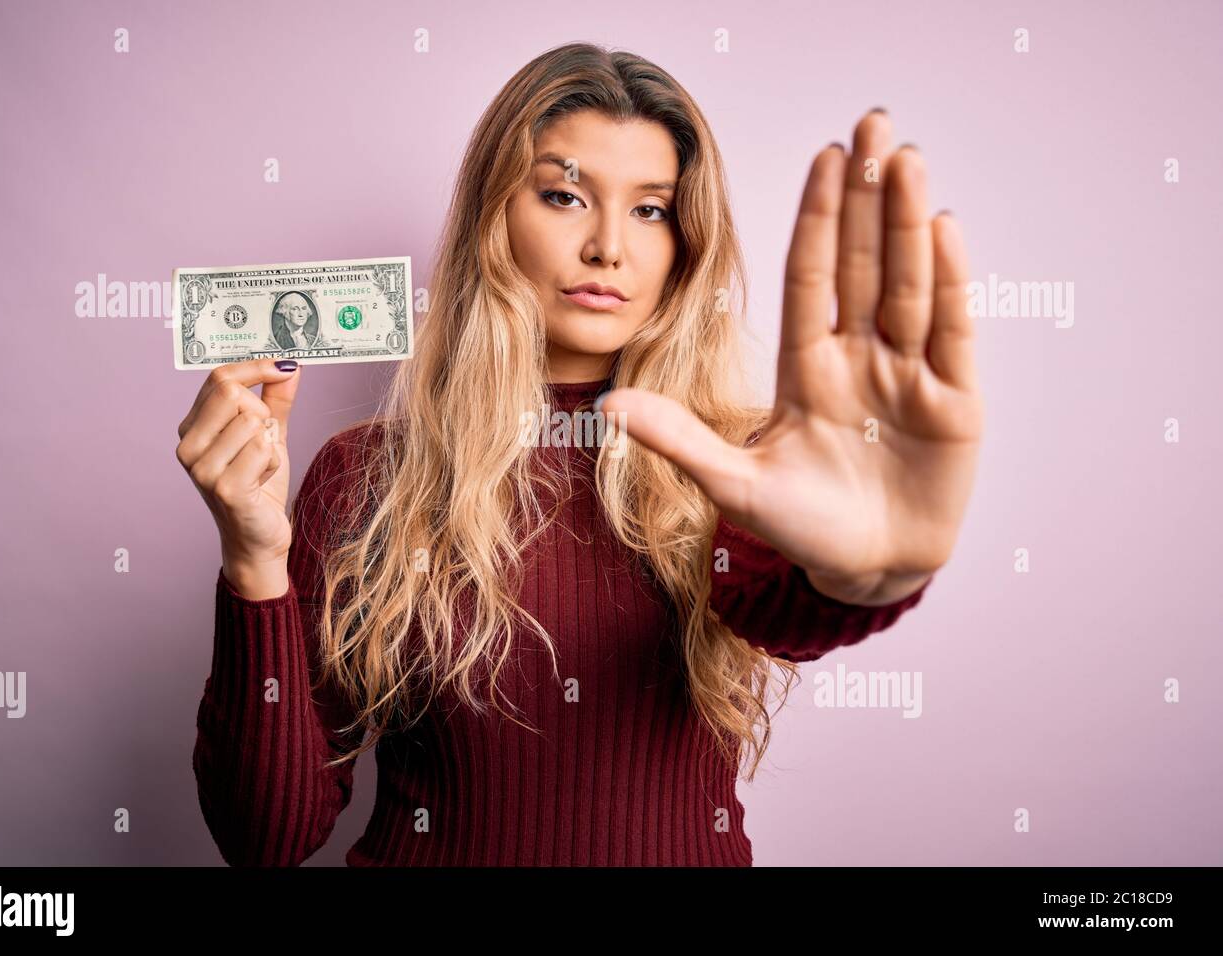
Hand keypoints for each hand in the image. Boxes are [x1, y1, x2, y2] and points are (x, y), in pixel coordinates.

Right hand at [176, 358, 302, 592]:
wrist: (259, 537)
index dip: (256, 367)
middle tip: (262, 442)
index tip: (285, 367)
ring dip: (270, 445)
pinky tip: (261, 481)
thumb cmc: (259, 485)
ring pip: (253, 422)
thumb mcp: (269, 435)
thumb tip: (289, 366)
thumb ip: (276, 400)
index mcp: (192, 428)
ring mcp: (202, 468)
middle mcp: (188, 446)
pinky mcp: (224, 488)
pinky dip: (273, 462)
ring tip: (259, 468)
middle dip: (263, 414)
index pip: (219, 379)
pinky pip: (263, 449)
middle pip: (234, 394)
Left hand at [598, 110, 982, 603]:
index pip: (813, 279)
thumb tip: (607, 406)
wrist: (866, 572)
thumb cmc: (801, 528)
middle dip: (869, 196)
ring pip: (909, 284)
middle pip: (863, 264)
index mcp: (809, 367)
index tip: (826, 158)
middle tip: (875, 123)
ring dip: (909, 222)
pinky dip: (951, 281)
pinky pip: (954, 331)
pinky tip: (944, 225)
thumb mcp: (735, 485)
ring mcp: (910, 375)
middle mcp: (860, 357)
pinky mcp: (955, 403)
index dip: (820, 219)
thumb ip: (680, 441)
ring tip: (908, 157)